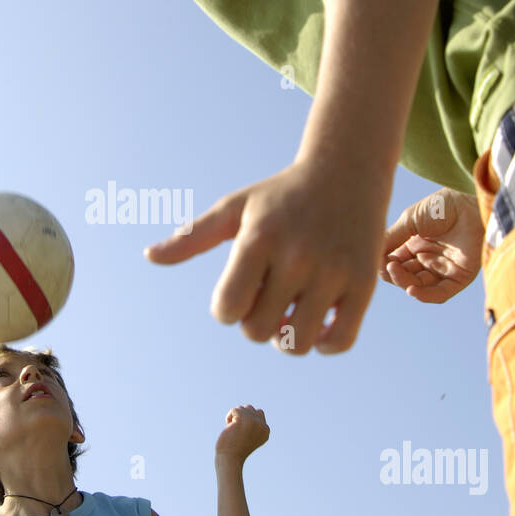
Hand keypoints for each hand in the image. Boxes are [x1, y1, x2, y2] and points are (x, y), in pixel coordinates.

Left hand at [143, 161, 387, 353]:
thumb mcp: (234, 208)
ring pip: (298, 344)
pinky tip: (319, 322)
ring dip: (288, 339)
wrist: (347, 170)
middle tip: (266, 299)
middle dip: (256, 323)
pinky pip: (340, 342)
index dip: (227, 309)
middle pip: (259, 332)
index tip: (239, 291)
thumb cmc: (280, 195)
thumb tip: (149, 256)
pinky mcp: (365, 283)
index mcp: (259, 239)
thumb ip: (192, 237)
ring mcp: (334, 271)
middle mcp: (298, 256)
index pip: (227, 309)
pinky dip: (325, 344)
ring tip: (291, 313)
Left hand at [215, 405, 268, 461]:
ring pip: (242, 408)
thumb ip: (254, 425)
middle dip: (241, 415)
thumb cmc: (236, 449)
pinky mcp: (243, 420)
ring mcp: (253, 422)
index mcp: (266, 431)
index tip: (242, 433)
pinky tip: (228, 427)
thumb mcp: (250, 437)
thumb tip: (254, 410)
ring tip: (233, 428)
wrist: (230, 458)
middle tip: (237, 429)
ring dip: (235, 417)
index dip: (247, 420)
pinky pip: (234, 410)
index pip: (259, 413)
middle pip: (250, 409)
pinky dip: (229, 417)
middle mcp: (262, 426)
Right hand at [379, 188, 483, 303]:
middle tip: (387, 266)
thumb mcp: (409, 220)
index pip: (396, 263)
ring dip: (404, 282)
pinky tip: (411, 290)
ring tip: (394, 271)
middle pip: (406, 276)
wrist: (470, 202)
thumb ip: (391, 238)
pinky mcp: (460, 277)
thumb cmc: (442, 206)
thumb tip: (372, 257)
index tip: (377, 260)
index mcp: (417, 245)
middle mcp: (430, 258)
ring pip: (419, 286)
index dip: (385, 264)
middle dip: (394, 274)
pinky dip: (424, 296)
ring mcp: (444, 268)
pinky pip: (440, 294)